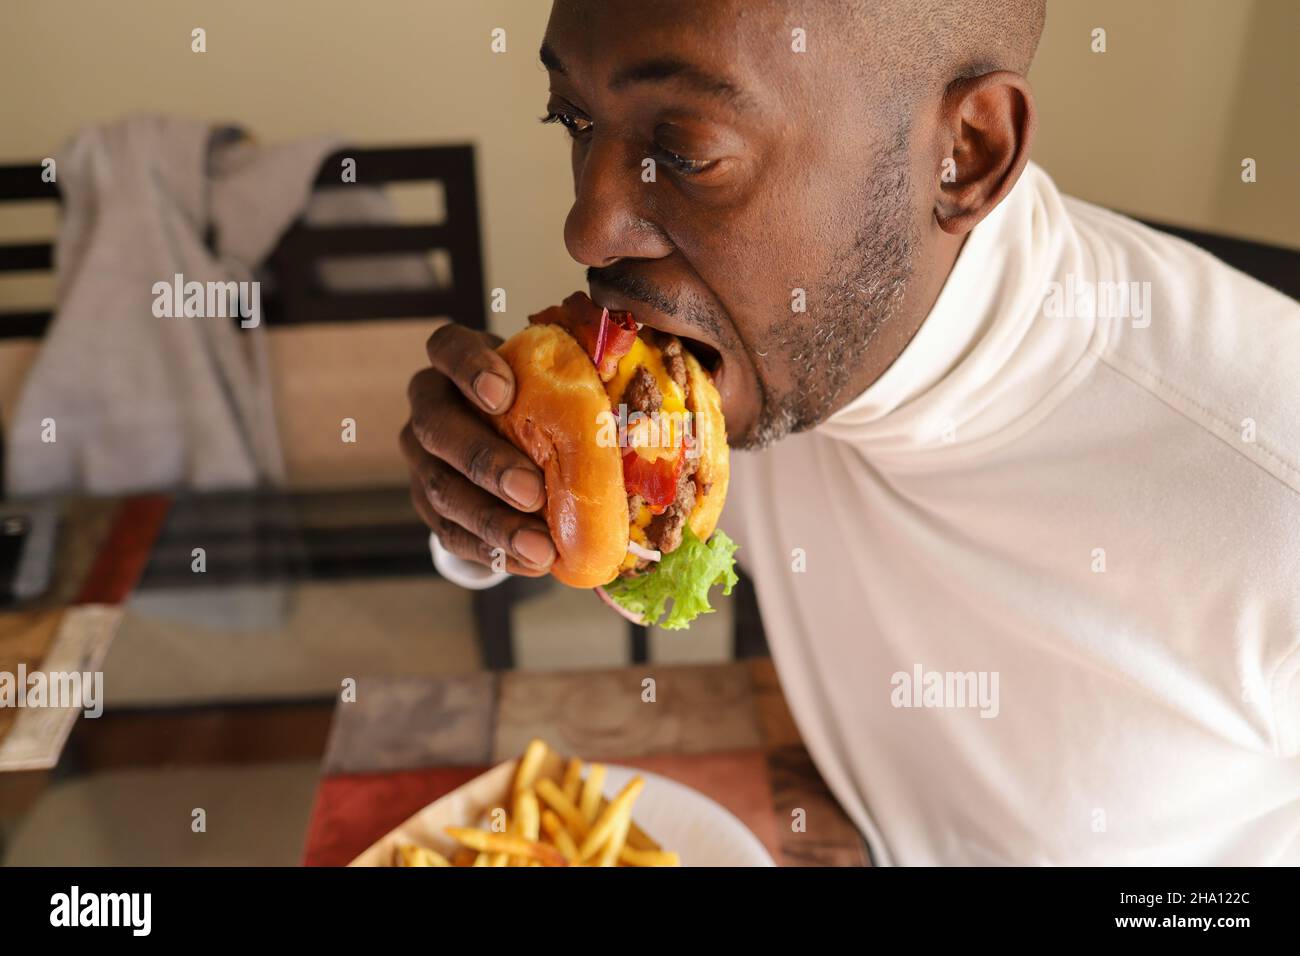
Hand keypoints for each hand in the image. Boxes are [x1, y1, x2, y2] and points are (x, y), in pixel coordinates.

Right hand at [401, 322, 555, 576]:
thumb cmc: (541, 401)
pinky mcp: (431, 506)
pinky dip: (492, 551)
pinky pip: (451, 533)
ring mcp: (423, 459)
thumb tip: (636, 408)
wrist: (511, 445)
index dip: (468, 368)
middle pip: (436, 428)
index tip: (503, 394)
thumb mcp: (553, 383)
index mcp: (455, 362)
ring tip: (539, 547)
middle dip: (485, 461)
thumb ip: (574, 385)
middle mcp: (430, 405)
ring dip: (492, 522)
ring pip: (441, 489)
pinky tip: (530, 562)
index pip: (447, 348)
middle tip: (531, 490)